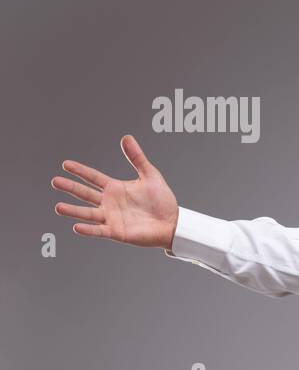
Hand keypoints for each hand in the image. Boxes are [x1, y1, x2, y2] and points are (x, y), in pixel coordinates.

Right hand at [51, 135, 179, 249]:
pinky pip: (99, 230)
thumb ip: (137, 158)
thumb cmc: (162, 200)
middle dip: (70, 187)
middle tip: (55, 181)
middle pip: (85, 194)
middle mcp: (109, 202)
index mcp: (115, 188)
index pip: (93, 177)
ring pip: (87, 213)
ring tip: (58, 207)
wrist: (173, 222)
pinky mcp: (116, 232)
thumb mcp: (150, 175)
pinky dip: (88, 229)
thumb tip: (126, 137)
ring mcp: (111, 217)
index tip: (65, 164)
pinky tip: (77, 226)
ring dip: (73, 211)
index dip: (80, 171)